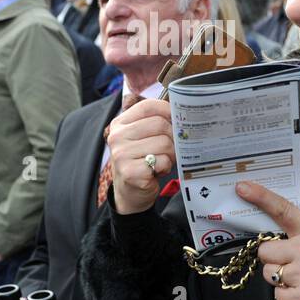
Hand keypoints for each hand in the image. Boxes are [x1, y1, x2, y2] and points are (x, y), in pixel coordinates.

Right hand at [106, 98, 174, 214]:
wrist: (129, 192)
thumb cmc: (140, 161)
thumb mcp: (141, 138)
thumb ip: (154, 123)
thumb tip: (181, 114)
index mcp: (120, 124)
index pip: (148, 106)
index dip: (167, 110)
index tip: (176, 120)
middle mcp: (117, 137)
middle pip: (160, 124)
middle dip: (172, 137)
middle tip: (168, 149)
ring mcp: (122, 155)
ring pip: (164, 143)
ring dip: (170, 155)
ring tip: (161, 161)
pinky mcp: (130, 172)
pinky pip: (162, 161)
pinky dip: (165, 167)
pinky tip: (156, 171)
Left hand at [236, 181, 299, 299]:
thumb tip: (276, 225)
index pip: (283, 210)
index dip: (261, 197)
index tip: (243, 188)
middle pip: (265, 251)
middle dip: (274, 257)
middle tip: (291, 261)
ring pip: (269, 274)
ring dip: (280, 277)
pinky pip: (277, 295)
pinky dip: (288, 295)